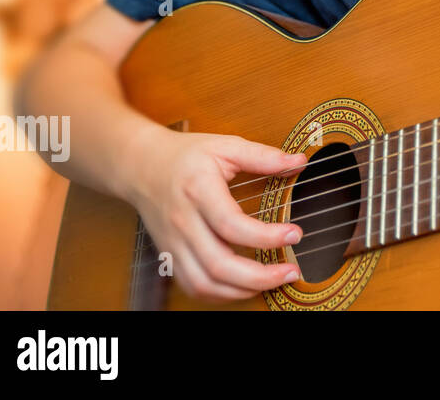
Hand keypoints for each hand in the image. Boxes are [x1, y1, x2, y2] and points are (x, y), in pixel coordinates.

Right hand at [124, 128, 308, 301]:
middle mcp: (183, 223)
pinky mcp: (170, 256)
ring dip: (242, 290)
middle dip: (260, 276)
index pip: (231, 224)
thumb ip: (262, 156)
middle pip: (218, 265)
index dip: (266, 236)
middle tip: (291, 271)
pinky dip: (220, 294)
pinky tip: (245, 286)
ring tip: (274, 281)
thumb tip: (299, 160)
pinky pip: (193, 286)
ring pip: (204, 283)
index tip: (295, 234)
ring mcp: (174, 244)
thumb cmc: (185, 156)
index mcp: (198, 191)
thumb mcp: (225, 146)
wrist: (140, 166)